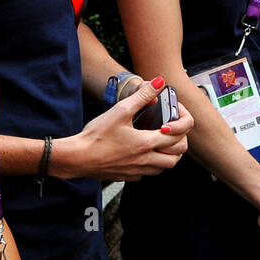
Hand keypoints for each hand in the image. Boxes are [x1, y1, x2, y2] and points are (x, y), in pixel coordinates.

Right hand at [60, 79, 193, 181]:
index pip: (179, 134)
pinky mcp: (128, 176)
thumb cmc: (96, 136)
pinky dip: (153, 163)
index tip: (174, 114)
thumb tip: (159, 83)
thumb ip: (143, 96)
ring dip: (168, 154)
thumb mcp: (121, 110)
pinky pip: (149, 172)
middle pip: (177, 155)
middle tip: (172, 130)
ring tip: (161, 141)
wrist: (77, 158)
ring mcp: (137, 171)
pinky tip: (144, 152)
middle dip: (179, 141)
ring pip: (165, 167)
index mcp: (146, 142)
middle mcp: (145, 160)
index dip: (181, 122)